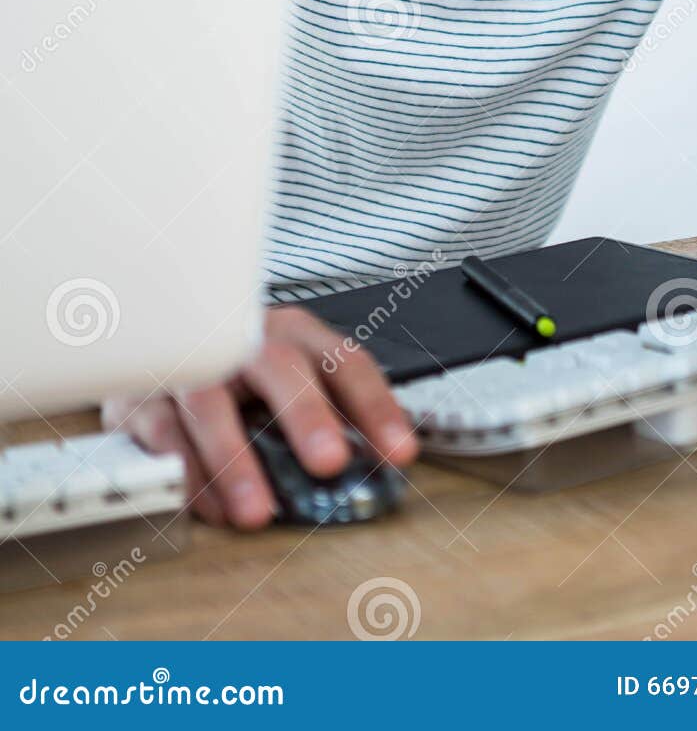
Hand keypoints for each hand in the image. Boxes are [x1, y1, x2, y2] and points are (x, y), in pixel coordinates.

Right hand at [101, 305, 417, 529]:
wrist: (158, 341)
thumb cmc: (238, 373)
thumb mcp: (290, 382)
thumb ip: (328, 419)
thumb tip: (371, 473)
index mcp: (295, 335)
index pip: (346, 363)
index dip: (376, 407)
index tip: (400, 452)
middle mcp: (246, 339)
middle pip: (280, 367)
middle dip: (307, 415)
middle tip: (329, 463)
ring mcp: (192, 363)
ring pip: (211, 401)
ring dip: (235, 460)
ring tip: (258, 513)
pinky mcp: (144, 394)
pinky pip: (162, 433)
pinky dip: (186, 474)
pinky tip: (209, 507)